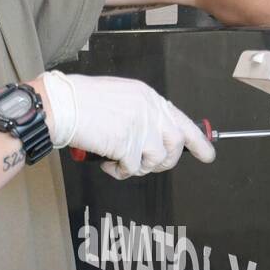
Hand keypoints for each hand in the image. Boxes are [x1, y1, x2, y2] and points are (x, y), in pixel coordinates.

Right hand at [40, 70, 215, 179]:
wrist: (61, 105)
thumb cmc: (82, 102)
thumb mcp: (121, 98)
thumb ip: (142, 115)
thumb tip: (156, 138)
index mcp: (149, 97)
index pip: (182, 121)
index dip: (198, 141)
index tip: (208, 154)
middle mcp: (149, 110)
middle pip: (174, 145)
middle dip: (162, 162)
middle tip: (143, 164)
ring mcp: (140, 127)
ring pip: (155, 160)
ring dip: (137, 167)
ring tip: (119, 160)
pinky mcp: (127, 143)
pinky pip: (132, 168)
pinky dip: (120, 172)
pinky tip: (108, 163)